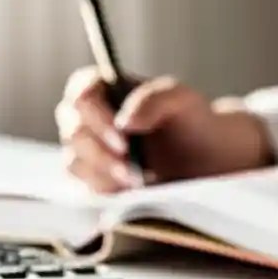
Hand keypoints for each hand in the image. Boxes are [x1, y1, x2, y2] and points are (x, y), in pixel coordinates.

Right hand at [55, 67, 275, 192]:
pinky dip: (107, 189)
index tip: (123, 135)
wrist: (204, 158)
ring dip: (104, 173)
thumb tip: (125, 121)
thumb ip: (153, 99)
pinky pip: (85, 186)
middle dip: (101, 151)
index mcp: (104, 87)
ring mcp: (86, 149)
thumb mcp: (181, 100)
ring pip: (74, 161)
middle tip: (132, 168)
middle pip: (73, 130)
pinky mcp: (92, 178)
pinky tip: (132, 191)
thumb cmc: (190, 120)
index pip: (80, 92)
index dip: (95, 114)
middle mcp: (87, 117)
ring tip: (138, 181)